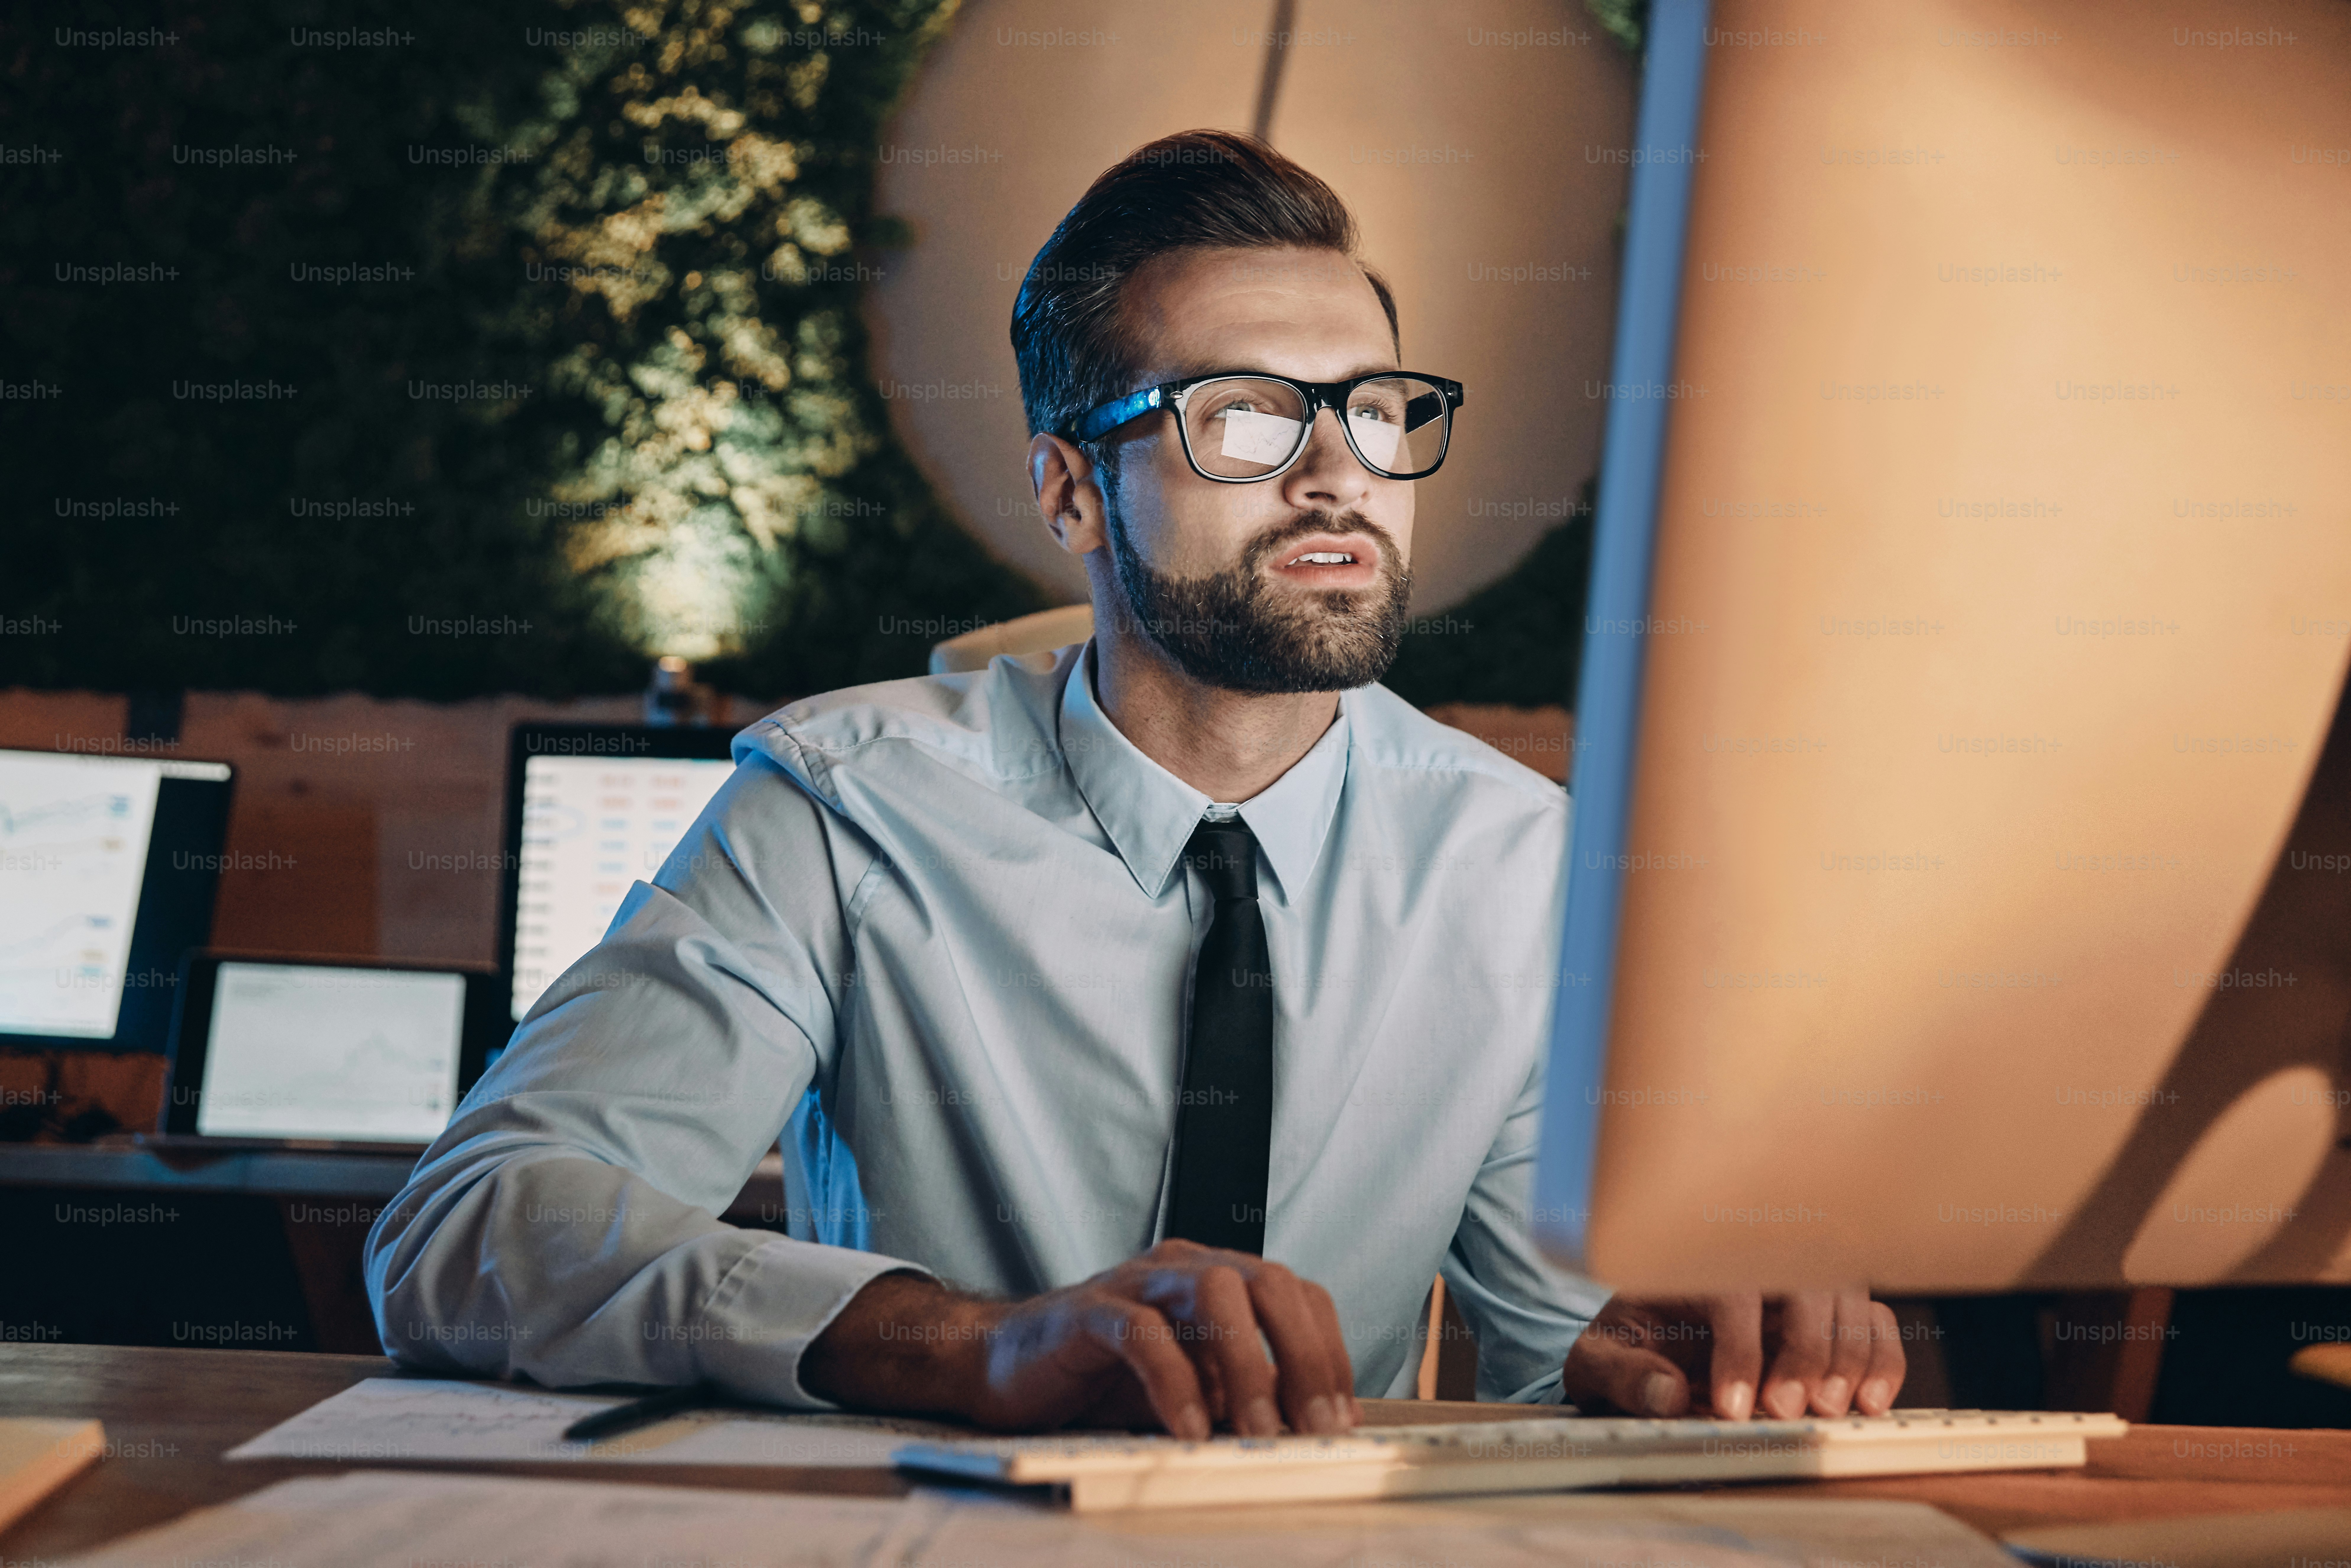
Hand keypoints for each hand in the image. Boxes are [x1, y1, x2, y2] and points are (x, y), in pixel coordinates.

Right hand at [798, 1240, 1358, 1438]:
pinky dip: (1176, 1382)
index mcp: (1216, 1278)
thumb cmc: (1100, 1377)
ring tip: (1258, 1431)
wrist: (1000, 1364)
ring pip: (1216, 1292)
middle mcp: (1183, 1267)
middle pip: (1269, 1281)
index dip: (1328, 1351)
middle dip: (1303, 1354)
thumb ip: (1236, 1395)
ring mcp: (1135, 1282)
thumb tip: (1300, 1432)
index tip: (1341, 1418)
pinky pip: (1143, 1333)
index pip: (1296, 1294)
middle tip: (1316, 1427)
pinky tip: (1188, 1429)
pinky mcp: (1089, 1311)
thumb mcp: (1187, 1387)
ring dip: (1248, 1364)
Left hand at [1558, 1290, 1904, 1419]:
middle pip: (1802, 1282)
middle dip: (1803, 1349)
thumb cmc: (1622, 1346)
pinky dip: (1882, 1356)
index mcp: (1688, 1263)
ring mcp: (1794, 1286)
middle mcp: (1750, 1262)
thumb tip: (1665, 1394)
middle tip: (1786, 1411)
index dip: (1738, 1347)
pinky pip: (1872, 1318)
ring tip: (1828, 1409)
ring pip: (1847, 1298)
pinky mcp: (1826, 1314)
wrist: (1636, 1346)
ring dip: (1848, 1355)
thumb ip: (1622, 1374)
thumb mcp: (1597, 1359)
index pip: (1730, 1288)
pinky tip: (1871, 1401)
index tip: (1733, 1407)